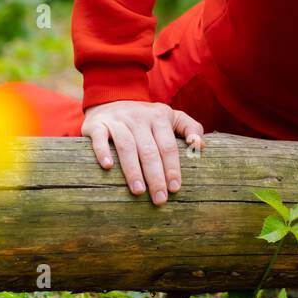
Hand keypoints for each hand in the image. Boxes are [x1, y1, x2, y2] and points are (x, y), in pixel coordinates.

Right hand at [81, 100, 203, 205]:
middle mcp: (139, 118)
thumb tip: (199, 146)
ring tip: (138, 191)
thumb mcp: (171, 117)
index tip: (175, 188)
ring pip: (127, 146)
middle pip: (149, 150)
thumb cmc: (147, 118)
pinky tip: (108, 167)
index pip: (168, 146)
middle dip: (156, 176)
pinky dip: (103, 151)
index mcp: (160, 117)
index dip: (172, 167)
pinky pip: (100, 138)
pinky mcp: (97, 124)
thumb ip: (191, 127)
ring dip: (133, 170)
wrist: (112, 98)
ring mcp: (118, 120)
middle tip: (159, 199)